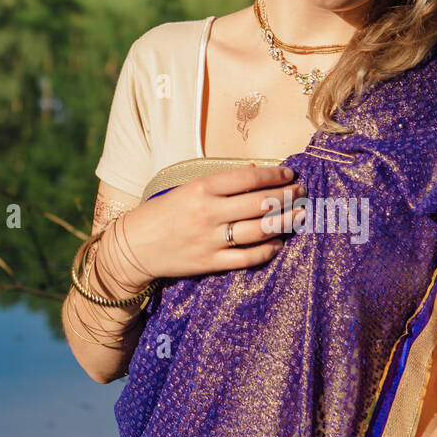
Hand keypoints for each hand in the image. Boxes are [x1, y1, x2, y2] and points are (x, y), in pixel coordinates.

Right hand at [120, 162, 307, 285]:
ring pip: (259, 230)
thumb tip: (255, 173)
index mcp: (201, 189)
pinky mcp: (210, 263)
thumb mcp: (185, 189)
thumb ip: (219, 183)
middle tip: (303, 193)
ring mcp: (210, 240)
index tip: (289, 175)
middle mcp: (208, 213)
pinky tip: (278, 243)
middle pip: (260, 203)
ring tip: (300, 214)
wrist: (133, 247)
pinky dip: (267, 250)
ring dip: (285, 221)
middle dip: (287, 197)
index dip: (274, 175)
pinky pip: (248, 257)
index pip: (248, 178)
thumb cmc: (161, 213)